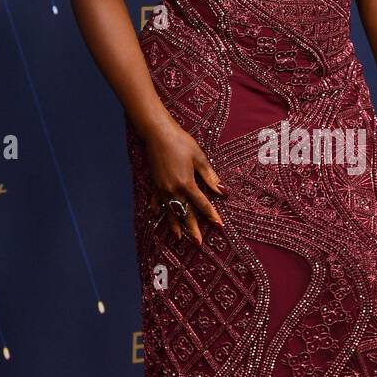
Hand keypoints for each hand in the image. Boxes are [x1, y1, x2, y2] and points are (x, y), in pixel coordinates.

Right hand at [144, 118, 225, 243]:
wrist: (158, 133)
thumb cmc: (181, 142)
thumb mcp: (199, 158)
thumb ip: (210, 177)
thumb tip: (222, 191)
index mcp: (186, 183)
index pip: (202, 204)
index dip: (212, 215)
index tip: (219, 226)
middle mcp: (173, 190)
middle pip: (185, 213)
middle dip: (192, 229)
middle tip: (198, 243)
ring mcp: (162, 188)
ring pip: (170, 211)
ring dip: (174, 225)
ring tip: (178, 238)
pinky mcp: (154, 183)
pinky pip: (156, 200)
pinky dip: (157, 208)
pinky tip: (156, 215)